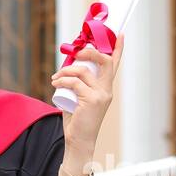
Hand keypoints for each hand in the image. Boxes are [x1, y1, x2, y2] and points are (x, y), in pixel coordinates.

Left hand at [51, 32, 122, 154]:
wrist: (79, 141)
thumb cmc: (77, 120)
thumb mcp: (78, 98)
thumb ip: (77, 84)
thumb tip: (68, 67)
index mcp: (106, 88)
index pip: (115, 65)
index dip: (118, 49)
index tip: (120, 34)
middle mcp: (107, 90)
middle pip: (105, 61)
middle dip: (90, 52)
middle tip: (76, 52)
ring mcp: (101, 95)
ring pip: (84, 71)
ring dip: (66, 70)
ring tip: (56, 77)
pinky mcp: (92, 100)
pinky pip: (75, 83)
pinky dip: (63, 81)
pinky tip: (55, 84)